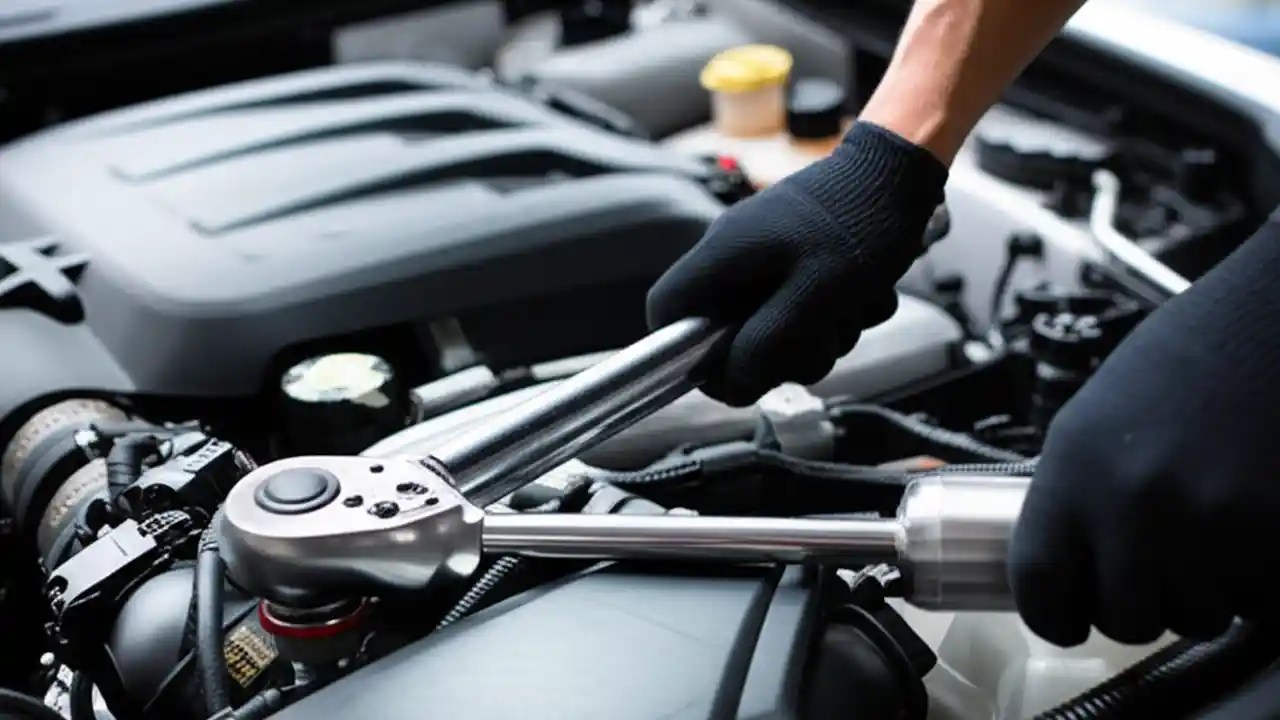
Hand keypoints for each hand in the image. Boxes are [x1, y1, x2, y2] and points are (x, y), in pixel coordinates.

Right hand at [646, 122, 947, 405]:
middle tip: (816, 337)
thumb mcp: (815, 294)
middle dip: (777, 349)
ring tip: (849, 308)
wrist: (901, 174)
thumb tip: (731, 385)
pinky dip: (834, 314)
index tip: (726, 370)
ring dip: (818, 335)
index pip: (666, 308)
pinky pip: (804, 312)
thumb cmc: (860, 221)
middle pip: (727, 332)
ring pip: (774, 329)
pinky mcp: (797, 261)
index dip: (682, 350)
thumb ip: (767, 343)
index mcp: (724, 254)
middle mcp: (736, 255)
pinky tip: (859, 295)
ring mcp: (767, 258)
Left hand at [1009, 223, 1279, 645]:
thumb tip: (1058, 563)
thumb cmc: (1190, 356)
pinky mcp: (1275, 543)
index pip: (1038, 586)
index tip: (1067, 612)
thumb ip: (1071, 494)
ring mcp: (1211, 528)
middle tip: (1161, 559)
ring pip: (1194, 619)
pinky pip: (1256, 605)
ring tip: (1213, 529)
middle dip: (1142, 600)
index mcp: (1074, 471)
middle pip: (1123, 618)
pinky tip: (1253, 528)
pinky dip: (1256, 582)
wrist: (1275, 319)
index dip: (1052, 612)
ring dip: (1204, 592)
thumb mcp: (1094, 419)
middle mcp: (1134, 505)